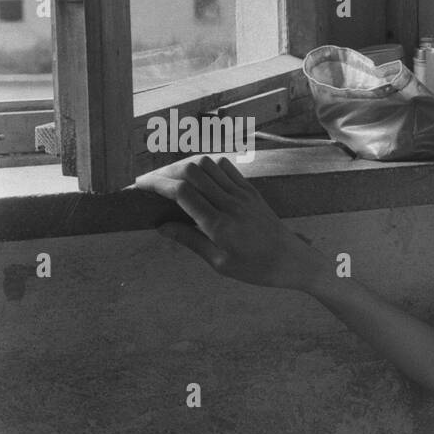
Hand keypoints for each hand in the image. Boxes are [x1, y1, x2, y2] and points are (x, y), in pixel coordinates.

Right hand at [133, 155, 324, 289]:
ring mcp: (243, 195)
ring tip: (171, 178)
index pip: (182, 192)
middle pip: (192, 171)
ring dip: (185, 166)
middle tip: (150, 181)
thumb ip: (190, 241)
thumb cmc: (257, 269)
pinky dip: (207, 165)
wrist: (294, 261)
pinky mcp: (252, 191)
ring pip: (208, 165)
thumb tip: (161, 227)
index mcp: (220, 225)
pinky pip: (227, 168)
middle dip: (165, 172)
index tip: (139, 186)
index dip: (157, 184)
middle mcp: (231, 204)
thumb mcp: (220, 263)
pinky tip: (198, 176)